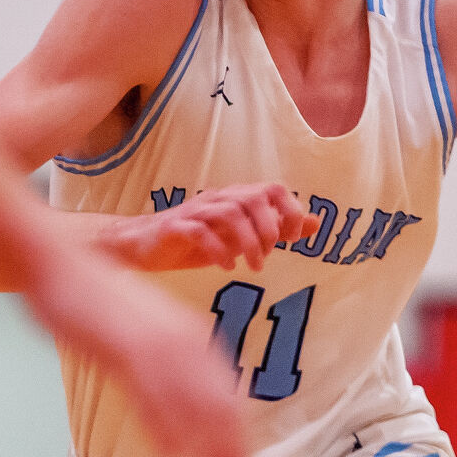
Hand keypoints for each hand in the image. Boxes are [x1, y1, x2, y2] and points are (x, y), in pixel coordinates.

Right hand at [24, 243, 246, 456]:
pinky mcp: (123, 349)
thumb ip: (166, 357)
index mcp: (191, 334)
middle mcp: (182, 339)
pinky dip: (163, 430)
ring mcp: (154, 344)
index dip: (237, 434)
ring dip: (205, 449)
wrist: (62, 264)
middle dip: (230, 450)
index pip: (227, 393)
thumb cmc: (98, 298)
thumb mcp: (145, 327)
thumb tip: (180, 396)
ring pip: (190, 405)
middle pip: (218, 404)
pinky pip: (150, 397)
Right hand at [109, 183, 318, 270]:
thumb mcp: (241, 237)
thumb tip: (314, 224)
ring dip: (248, 243)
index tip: (290, 239)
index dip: (289, 211)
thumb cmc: (195, 242)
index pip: (272, 189)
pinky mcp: (175, 227)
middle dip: (268, 229)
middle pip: (253, 198)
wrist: (142, 246)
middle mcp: (216, 199)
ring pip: (230, 213)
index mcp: (234, 198)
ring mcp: (194, 211)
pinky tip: (226, 267)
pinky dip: (218, 251)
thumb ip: (275, 229)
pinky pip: (200, 232)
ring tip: (253, 267)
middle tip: (267, 256)